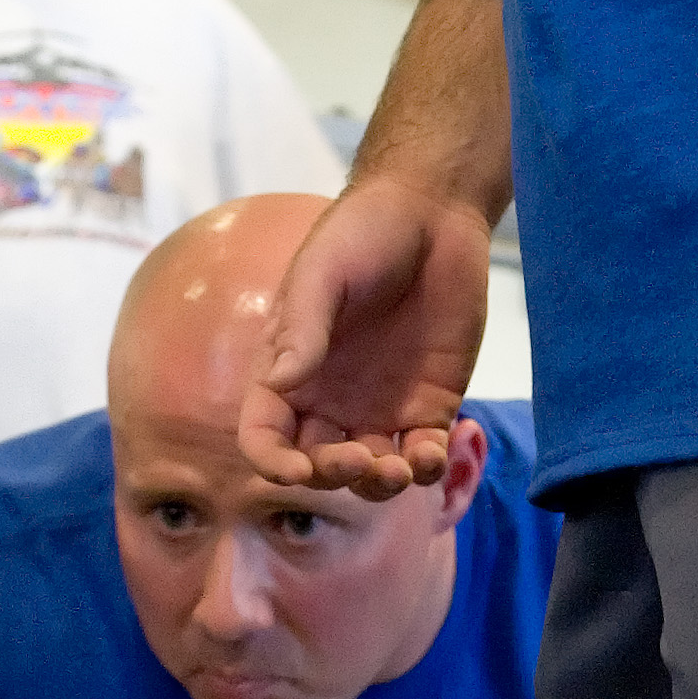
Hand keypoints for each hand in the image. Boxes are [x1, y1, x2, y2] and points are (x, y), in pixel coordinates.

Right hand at [243, 172, 498, 498]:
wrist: (432, 213)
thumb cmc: (362, 233)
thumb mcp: (322, 273)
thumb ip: (302, 328)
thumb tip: (279, 384)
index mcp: (288, 371)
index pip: (265, 434)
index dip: (273, 462)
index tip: (298, 470)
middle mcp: (328, 401)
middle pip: (318, 463)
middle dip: (334, 475)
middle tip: (360, 459)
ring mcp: (380, 408)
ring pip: (371, 473)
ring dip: (380, 485)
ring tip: (400, 468)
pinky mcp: (429, 407)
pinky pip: (422, 456)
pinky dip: (426, 469)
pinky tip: (431, 456)